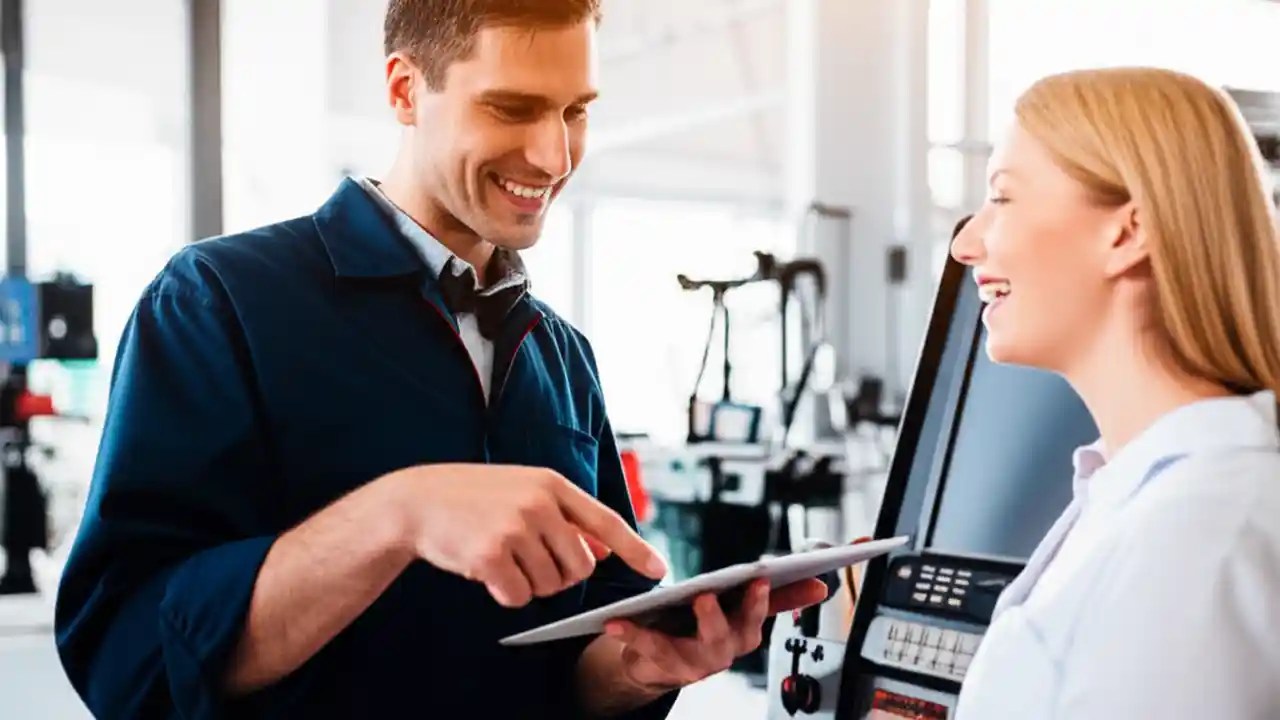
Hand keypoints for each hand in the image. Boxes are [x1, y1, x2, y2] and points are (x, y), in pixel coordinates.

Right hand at [383, 464, 667, 606]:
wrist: (417, 501)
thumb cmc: (475, 499)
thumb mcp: (524, 494)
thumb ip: (564, 520)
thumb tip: (601, 553)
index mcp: (552, 484)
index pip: (606, 521)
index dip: (635, 549)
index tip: (659, 571)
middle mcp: (539, 503)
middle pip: (580, 568)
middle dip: (559, 574)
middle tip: (527, 558)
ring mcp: (515, 528)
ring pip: (550, 586)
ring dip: (528, 583)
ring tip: (501, 556)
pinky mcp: (490, 555)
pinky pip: (519, 597)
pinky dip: (504, 593)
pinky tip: (485, 569)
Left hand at [603, 578, 828, 690]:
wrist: (657, 663)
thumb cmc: (700, 625)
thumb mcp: (737, 608)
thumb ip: (778, 596)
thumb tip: (821, 585)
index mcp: (744, 629)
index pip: (765, 612)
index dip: (775, 599)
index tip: (776, 578)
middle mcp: (726, 649)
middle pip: (738, 633)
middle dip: (739, 612)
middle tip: (730, 590)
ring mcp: (697, 662)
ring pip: (700, 648)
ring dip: (701, 623)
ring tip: (697, 598)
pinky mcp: (665, 666)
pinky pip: (650, 649)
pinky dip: (633, 633)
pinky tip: (616, 620)